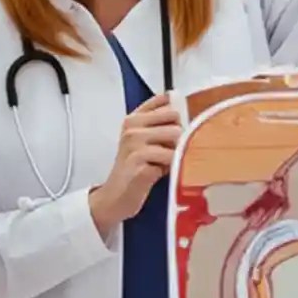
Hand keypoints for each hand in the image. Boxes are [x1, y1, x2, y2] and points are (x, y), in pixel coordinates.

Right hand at [88, 94, 180, 238]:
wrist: (115, 196)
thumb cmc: (132, 169)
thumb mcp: (141, 142)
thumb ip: (158, 125)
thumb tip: (182, 110)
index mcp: (132, 119)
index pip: (162, 100)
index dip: (177, 110)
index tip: (179, 120)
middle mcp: (132, 128)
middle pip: (174, 118)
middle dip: (179, 134)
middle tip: (170, 149)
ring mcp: (134, 144)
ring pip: (175, 136)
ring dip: (176, 151)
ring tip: (165, 162)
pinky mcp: (140, 162)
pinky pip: (171, 157)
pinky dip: (172, 166)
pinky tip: (160, 172)